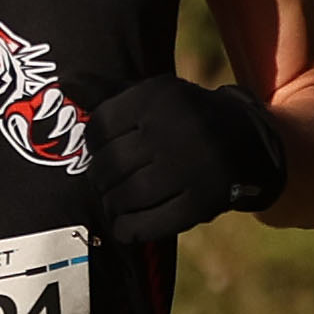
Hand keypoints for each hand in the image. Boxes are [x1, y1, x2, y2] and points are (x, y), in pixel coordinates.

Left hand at [89, 77, 287, 241]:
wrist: (249, 141)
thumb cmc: (184, 119)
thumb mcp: (153, 96)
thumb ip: (108, 94)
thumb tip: (64, 84)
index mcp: (158, 97)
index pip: (99, 128)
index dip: (94, 145)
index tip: (103, 151)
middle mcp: (174, 129)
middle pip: (109, 166)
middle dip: (101, 179)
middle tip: (106, 183)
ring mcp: (189, 168)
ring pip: (126, 197)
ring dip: (113, 205)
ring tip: (116, 202)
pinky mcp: (201, 201)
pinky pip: (149, 224)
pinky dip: (130, 229)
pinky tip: (127, 225)